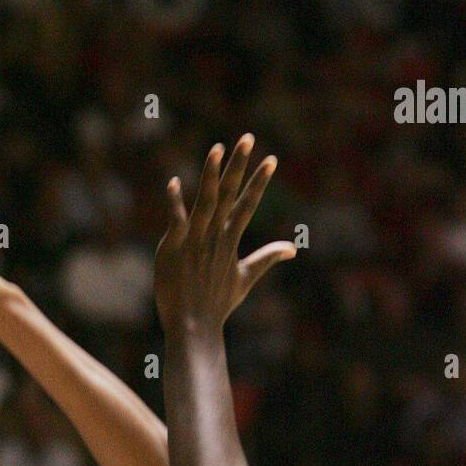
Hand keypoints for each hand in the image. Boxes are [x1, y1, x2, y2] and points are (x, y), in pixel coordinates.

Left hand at [154, 134, 294, 332]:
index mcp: (230, 241)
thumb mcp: (245, 279)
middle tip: (248, 137)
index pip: (248, 205)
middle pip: (229, 195)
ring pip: (206, 202)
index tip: (272, 158)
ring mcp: (195, 242)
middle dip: (239, 166)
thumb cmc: (217, 305)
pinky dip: (175, 203)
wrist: (194, 327)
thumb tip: (292, 248)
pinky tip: (173, 182)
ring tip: (217, 148)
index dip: (259, 181)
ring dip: (211, 175)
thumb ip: (267, 258)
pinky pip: (176, 221)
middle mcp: (215, 237)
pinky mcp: (175, 249)